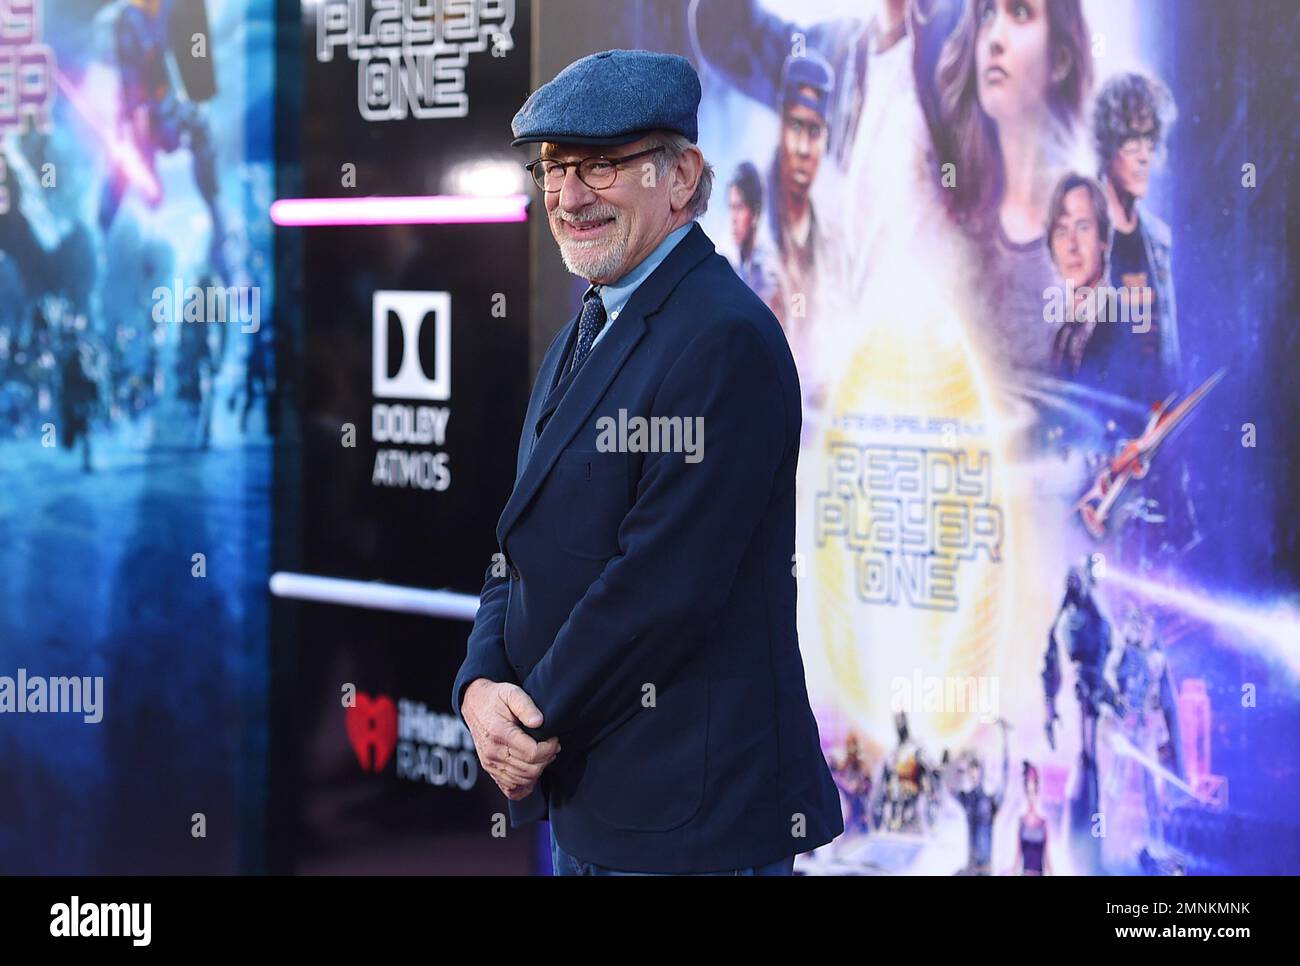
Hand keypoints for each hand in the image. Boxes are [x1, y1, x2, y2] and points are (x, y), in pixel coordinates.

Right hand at [461, 679, 559, 800]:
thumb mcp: (511, 692)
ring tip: (543, 754)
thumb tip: (538, 721)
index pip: (532, 754)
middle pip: (530, 770)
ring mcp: (490, 764)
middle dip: (547, 759)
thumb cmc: (494, 698)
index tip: (554, 738)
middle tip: (551, 746)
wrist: (473, 704)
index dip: (549, 748)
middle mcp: (493, 753)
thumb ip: (526, 706)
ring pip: (523, 781)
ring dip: (538, 770)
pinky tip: (531, 770)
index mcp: (499, 734)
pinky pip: (510, 788)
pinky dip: (524, 784)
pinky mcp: (490, 770)